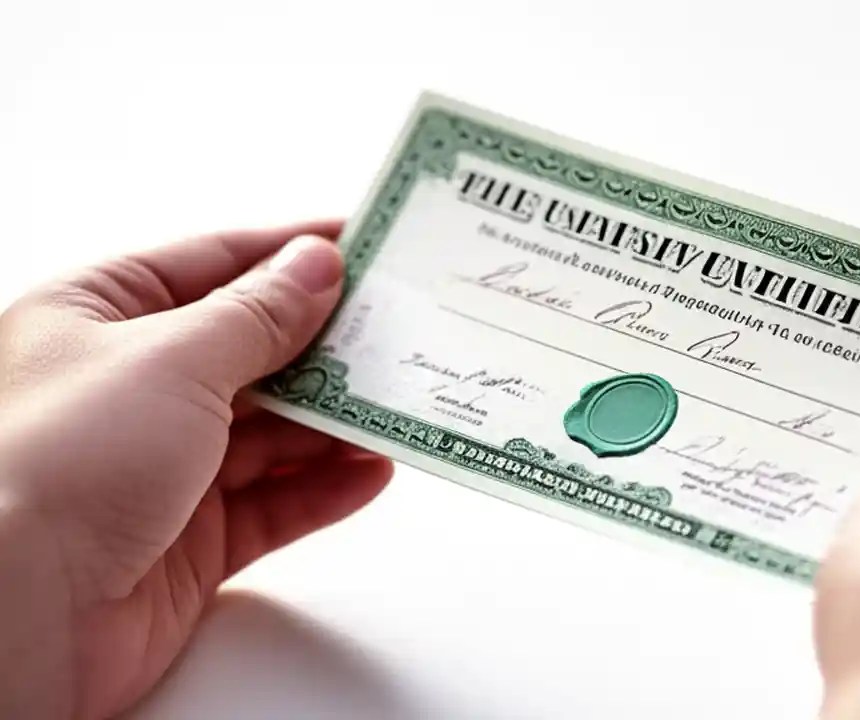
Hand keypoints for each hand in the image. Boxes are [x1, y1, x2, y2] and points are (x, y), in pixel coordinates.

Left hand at [0, 221, 393, 718]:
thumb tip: (315, 265)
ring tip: (401, 404)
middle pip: (252, 352)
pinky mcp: (188, 541)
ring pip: (271, 432)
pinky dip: (324, 488)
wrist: (10, 614)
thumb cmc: (53, 462)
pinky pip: (273, 504)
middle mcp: (127, 389)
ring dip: (336, 421)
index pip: (214, 265)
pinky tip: (371, 471)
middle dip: (327, 345)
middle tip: (400, 330)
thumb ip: (258, 315)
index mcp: (97, 317)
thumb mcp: (172, 358)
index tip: (364, 247)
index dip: (292, 254)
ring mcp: (160, 467)